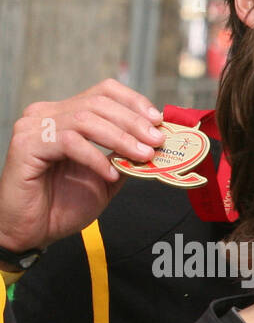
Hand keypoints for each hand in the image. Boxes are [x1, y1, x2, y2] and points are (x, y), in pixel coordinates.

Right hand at [0, 80, 165, 252]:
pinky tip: (110, 174)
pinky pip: (68, 141)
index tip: (158, 120)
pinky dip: (95, 157)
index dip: (133, 102)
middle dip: (133, 121)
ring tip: (142, 155)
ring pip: (85, 119)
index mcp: (67, 116)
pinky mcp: (26, 145)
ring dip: (120, 138)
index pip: (103, 92)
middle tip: (157, 140)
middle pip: (98, 102)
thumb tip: (154, 145)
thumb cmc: (63, 205)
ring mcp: (34, 127)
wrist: (32, 230)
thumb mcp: (106, 178)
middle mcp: (48, 115)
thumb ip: (125, 159)